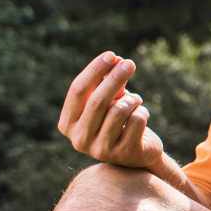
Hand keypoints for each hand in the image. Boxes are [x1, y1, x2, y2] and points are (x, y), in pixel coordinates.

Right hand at [58, 52, 165, 169]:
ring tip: (136, 101)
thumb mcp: (108, 101)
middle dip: (115, 78)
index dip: (94, 70)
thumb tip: (115, 59)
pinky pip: (137, 121)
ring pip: (119, 110)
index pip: (77, 91)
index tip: (111, 55)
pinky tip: (142, 117)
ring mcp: (100, 149)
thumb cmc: (118, 122)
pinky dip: (143, 112)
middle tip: (130, 63)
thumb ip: (107, 82)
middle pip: (97, 100)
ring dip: (133, 99)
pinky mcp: (124, 153)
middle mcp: (79, 139)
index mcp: (67, 124)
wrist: (137, 154)